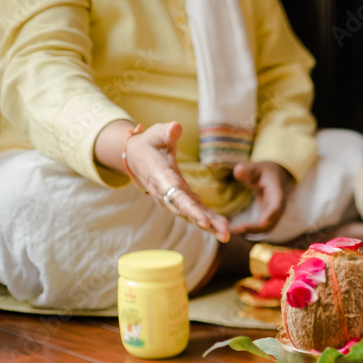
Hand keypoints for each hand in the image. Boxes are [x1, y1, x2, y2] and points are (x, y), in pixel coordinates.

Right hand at [124, 122, 230, 241]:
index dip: (190, 210)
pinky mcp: (181, 200)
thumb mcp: (156, 134)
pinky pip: (195, 211)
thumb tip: (175, 127)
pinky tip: (223, 227)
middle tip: (225, 234)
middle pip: (187, 212)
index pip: (177, 197)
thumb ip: (166, 132)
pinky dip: (209, 220)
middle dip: (206, 223)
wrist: (135, 157)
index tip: (204, 222)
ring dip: (210, 226)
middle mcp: (167, 194)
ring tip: (227, 235)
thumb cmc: (148, 144)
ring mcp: (173, 200)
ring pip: (192, 215)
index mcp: (162, 179)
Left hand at [230, 161, 293, 234]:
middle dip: (253, 229)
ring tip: (231, 231)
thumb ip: (247, 170)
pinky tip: (235, 230)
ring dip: (250, 233)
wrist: (273, 177)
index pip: (276, 207)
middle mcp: (278, 208)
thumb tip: (238, 169)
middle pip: (270, 223)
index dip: (270, 216)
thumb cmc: (263, 171)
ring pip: (265, 229)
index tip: (261, 223)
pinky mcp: (267, 218)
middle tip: (234, 230)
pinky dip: (249, 231)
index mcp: (277, 194)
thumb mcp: (255, 168)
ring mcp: (274, 215)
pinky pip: (260, 229)